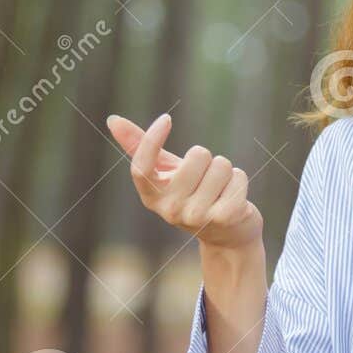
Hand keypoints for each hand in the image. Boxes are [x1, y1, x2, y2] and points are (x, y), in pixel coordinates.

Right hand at [109, 113, 262, 251]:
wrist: (226, 234)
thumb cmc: (193, 193)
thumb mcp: (167, 172)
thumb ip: (141, 147)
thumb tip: (112, 119)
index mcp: (152, 196)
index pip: (141, 168)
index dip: (151, 140)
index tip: (166, 118)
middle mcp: (170, 209)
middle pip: (197, 155)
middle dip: (208, 159)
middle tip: (207, 179)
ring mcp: (197, 215)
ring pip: (221, 164)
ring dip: (226, 171)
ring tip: (220, 189)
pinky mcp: (225, 217)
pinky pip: (238, 177)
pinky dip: (240, 180)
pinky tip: (234, 196)